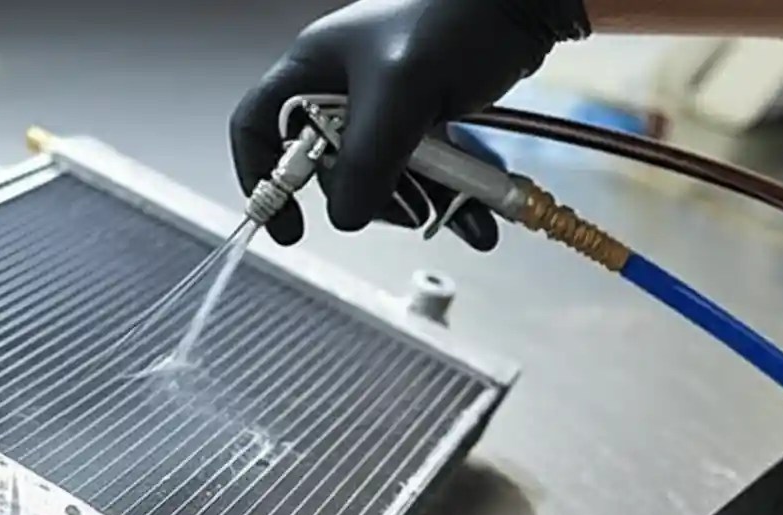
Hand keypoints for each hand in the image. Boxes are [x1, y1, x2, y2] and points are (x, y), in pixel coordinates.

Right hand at [230, 0, 588, 245]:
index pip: (258, 126)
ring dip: (417, 204)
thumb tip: (346, 217)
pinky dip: (450, 197)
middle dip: (365, 198)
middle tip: (402, 211)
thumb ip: (367, 160)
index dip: (261, 176)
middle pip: (329, 167)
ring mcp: (387, 105)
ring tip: (450, 214)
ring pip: (383, 176)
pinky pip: (427, 170)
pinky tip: (478, 219)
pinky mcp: (427, 116)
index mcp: (314, 68)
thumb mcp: (400, 92)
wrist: (524, 1)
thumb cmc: (455, 19)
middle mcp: (343, 89)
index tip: (288, 224)